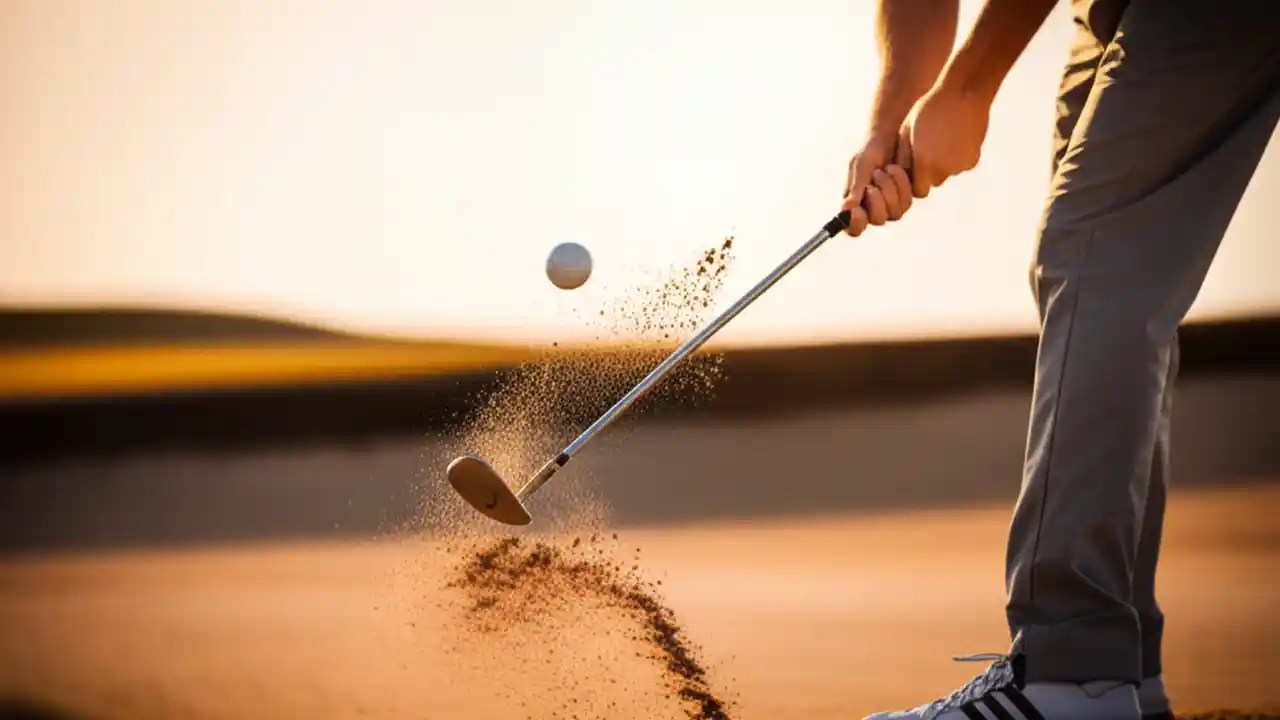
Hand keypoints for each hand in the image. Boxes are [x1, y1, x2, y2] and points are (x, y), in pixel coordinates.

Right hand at [842, 134, 913, 236]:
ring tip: (884, 169)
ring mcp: (892, 205)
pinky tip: (895, 168)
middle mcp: (873, 209)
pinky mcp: (906, 197)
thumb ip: (855, 188)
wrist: (891, 136)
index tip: (856, 213)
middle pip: (878, 220)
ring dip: (888, 188)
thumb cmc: (870, 151)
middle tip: (873, 181)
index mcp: (856, 206)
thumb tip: (846, 209)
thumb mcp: (860, 167)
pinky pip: (907, 201)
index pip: (854, 228)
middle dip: (876, 200)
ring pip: (895, 213)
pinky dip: (900, 183)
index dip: (855, 225)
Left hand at [897, 82, 990, 197]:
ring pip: (948, 173)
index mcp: (925, 164)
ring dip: (943, 163)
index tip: (912, 164)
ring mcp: (961, 166)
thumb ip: (902, 157)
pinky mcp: (973, 160)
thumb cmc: (929, 108)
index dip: (914, 180)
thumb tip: (900, 175)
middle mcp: (944, 170)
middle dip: (928, 171)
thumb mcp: (906, 131)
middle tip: (926, 147)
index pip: (917, 190)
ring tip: (941, 137)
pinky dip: (957, 156)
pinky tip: (955, 136)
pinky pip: (961, 164)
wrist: (965, 92)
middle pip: (933, 182)